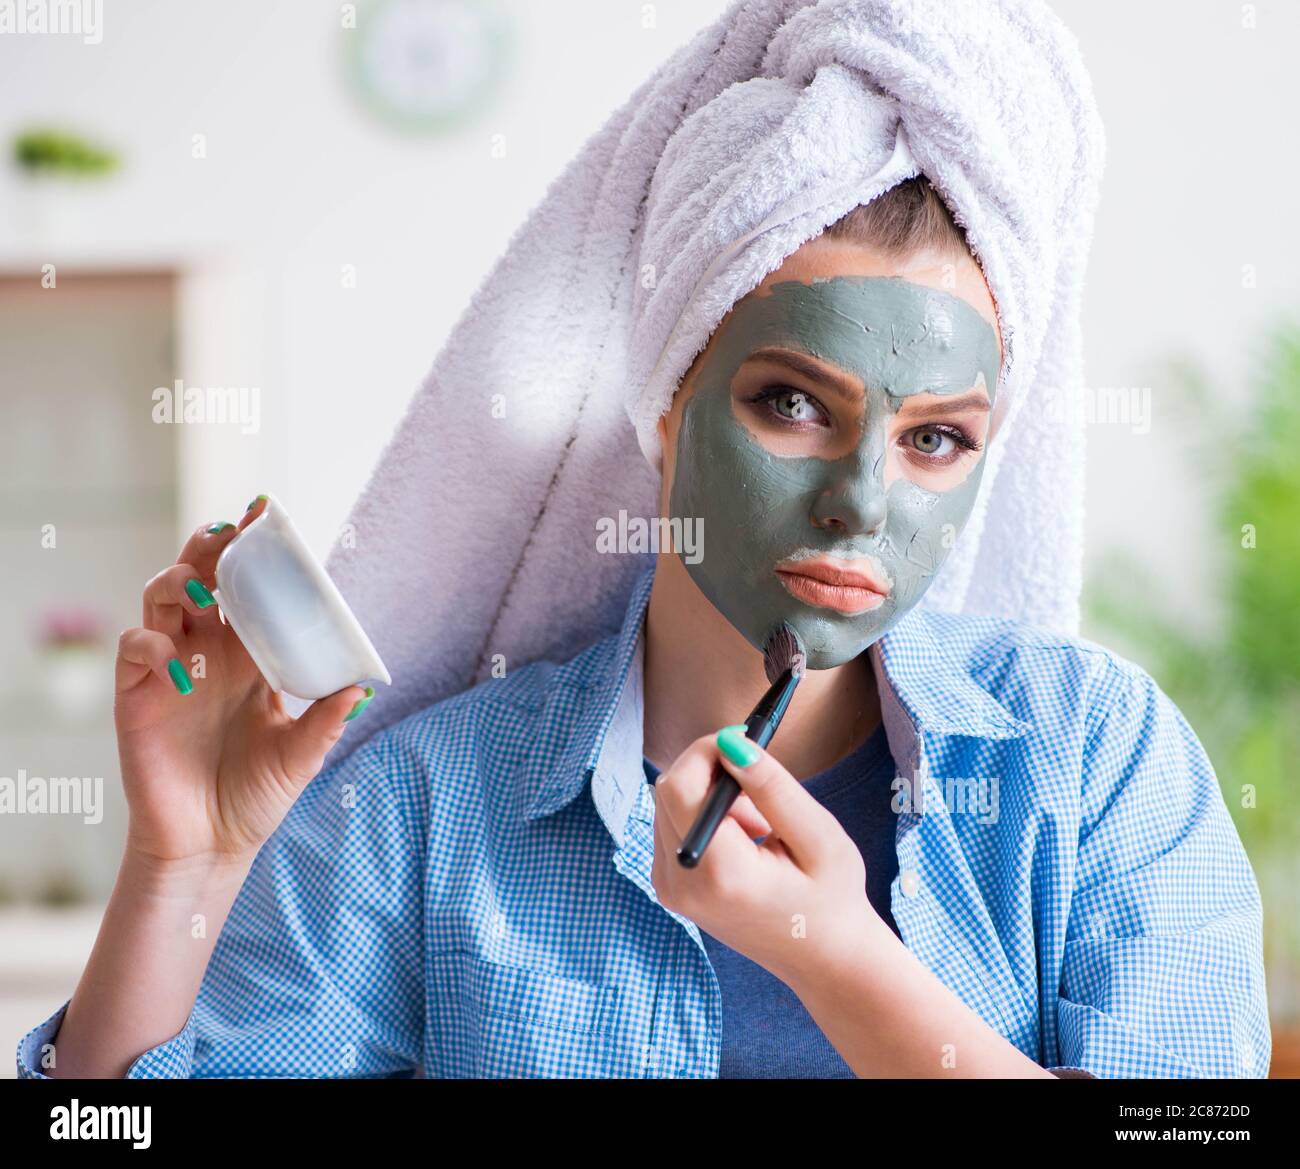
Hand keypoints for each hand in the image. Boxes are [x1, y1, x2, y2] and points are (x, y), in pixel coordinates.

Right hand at [115, 496, 372, 871]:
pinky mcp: (136, 694)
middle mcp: (210, 651)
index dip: (255, 550)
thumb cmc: (257, 793)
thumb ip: (325, 721)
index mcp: (252, 654)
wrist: (210, 845)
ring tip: (207, 596)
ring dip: (180, 582)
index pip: (252, 588)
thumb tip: (362, 686)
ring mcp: (170, 668)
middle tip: (230, 531)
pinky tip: (180, 673)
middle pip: (202, 575)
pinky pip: (135, 648)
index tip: (267, 512)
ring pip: (162, 596)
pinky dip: (153, 647)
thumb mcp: (302, 755)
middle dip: (211, 546)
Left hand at [649, 725, 887, 987]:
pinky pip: (672, 827)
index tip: (744, 740)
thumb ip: (772, 787)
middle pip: (669, 791)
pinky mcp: (670, 889)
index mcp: (721, 874)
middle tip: (759, 781)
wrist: (823, 958)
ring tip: (760, 822)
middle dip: (712, 771)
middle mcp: (683, 883)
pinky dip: (705, 817)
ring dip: (710, 795)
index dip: (707, 751)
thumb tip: (731, 743)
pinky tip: (743, 837)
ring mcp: (671, 890)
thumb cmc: (831, 898)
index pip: (681, 786)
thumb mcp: (817, 837)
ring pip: (669, 804)